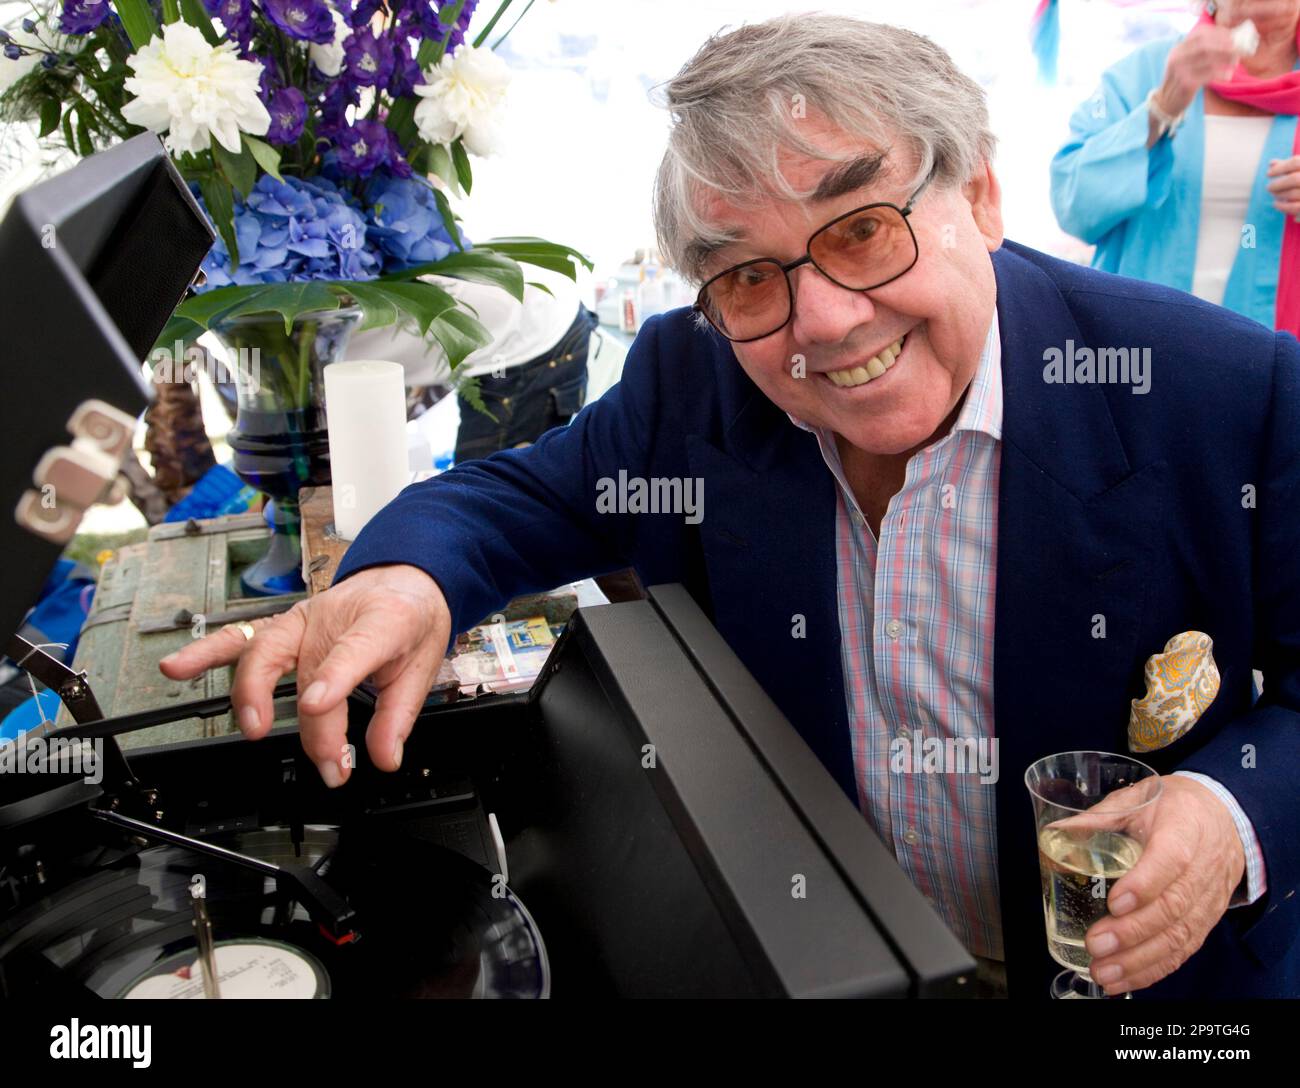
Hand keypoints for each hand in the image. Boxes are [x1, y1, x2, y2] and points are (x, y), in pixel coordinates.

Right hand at [158, 564, 450, 786]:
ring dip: (253, 692)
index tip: (317, 705)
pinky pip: (240, 639)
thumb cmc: (412, 616)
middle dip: (314, 723)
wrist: (403, 576)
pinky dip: (206, 653)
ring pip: (266, 651)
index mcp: (381, 620)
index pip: (354, 650)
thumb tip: (382, 758)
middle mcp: (334, 618)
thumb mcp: (423, 664)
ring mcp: (304, 620)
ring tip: (253, 728)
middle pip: (310, 670)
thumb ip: (399, 714)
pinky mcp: (283, 626)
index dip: (334, 677)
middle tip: (328, 763)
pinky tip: (178, 668)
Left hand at [1083, 775, 1245, 994]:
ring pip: (1179, 936)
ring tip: (1104, 972)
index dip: (1144, 884)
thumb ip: (1099, 816)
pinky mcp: (1205, 921)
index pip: (1169, 861)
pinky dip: (1154, 970)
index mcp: (1183, 831)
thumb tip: (1056, 832)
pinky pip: (1183, 950)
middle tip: (1095, 943)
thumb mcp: (1139, 798)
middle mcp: (1200, 870)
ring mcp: (1206, 900)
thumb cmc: (1177, 807)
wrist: (1227, 817)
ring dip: (1139, 960)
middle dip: (1132, 932)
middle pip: (1172, 908)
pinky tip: (1125, 980)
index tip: (1114, 902)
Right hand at [1156, 25, 1241, 116]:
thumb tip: (1230, 41)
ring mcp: (1180, 70)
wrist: (1167, 102)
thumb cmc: (1183, 80)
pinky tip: (1228, 76)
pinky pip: (1208, 74)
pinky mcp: (1186, 83)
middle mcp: (1177, 57)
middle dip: (1225, 44)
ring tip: (1236, 61)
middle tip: (1239, 48)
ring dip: (1226, 58)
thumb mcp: (1186, 61)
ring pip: (1208, 58)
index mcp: (1178, 48)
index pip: (1200, 32)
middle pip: (1206, 43)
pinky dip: (1221, 74)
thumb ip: (1201, 51)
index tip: (1233, 36)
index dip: (1219, 32)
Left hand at [1266, 154, 1299, 218]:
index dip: (1281, 167)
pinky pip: (1296, 207)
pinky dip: (1284, 207)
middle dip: (1278, 184)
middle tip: (1269, 187)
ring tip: (1274, 195)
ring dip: (1280, 195)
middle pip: (1295, 179)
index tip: (1268, 173)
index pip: (1296, 162)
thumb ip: (1290, 166)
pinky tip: (1277, 205)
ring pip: (1294, 194)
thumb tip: (1271, 163)